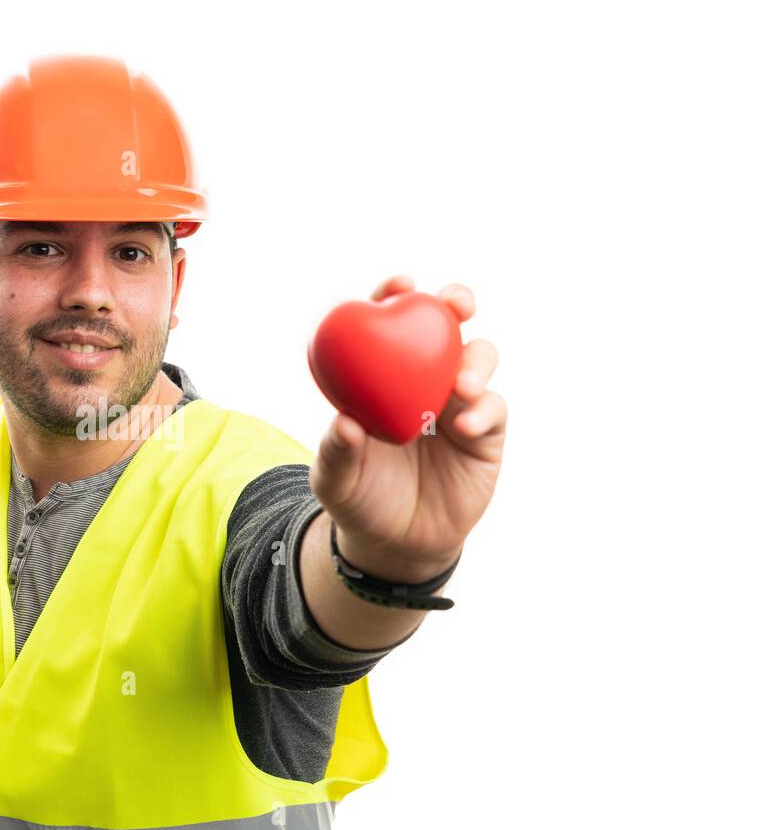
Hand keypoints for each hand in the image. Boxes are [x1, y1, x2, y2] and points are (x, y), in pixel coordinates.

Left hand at [308, 276, 506, 582]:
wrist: (397, 543)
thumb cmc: (360, 500)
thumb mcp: (336, 481)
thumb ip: (337, 452)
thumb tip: (346, 423)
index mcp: (385, 376)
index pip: (390, 323)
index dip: (395, 295)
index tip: (398, 286)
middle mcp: (425, 379)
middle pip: (447, 326)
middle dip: (455, 302)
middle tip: (454, 304)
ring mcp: (458, 403)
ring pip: (479, 359)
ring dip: (475, 362)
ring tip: (462, 385)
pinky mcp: (486, 434)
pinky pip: (493, 409)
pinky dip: (483, 409)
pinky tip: (464, 424)